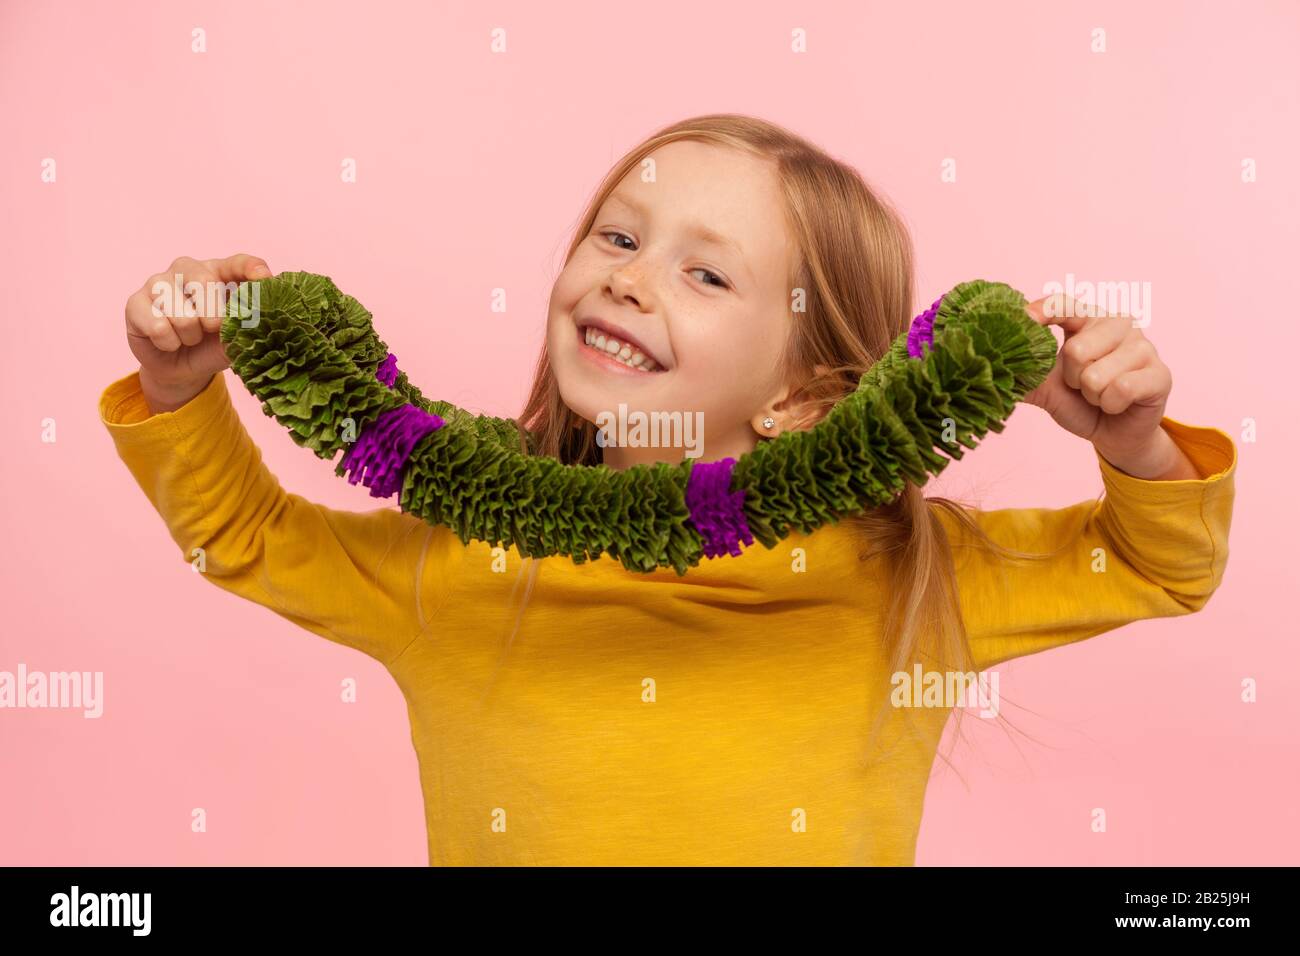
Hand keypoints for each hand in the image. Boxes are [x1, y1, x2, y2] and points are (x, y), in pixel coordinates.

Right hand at [125, 253, 272, 411]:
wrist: (179, 368)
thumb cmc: (211, 346)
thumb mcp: (234, 339)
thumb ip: (246, 327)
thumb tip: (259, 320)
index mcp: (216, 272)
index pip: (236, 263)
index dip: (250, 268)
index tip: (264, 278)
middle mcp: (185, 269)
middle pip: (204, 283)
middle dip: (214, 317)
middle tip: (211, 329)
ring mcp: (157, 282)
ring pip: (182, 314)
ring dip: (190, 336)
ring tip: (189, 337)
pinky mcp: (135, 302)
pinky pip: (159, 327)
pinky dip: (170, 343)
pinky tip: (168, 340)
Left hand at [1022, 293, 1191, 478]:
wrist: (1112, 433)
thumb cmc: (1079, 401)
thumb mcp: (1045, 387)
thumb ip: (1023, 373)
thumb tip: (990, 363)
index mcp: (1088, 318)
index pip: (1063, 304)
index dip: (1042, 311)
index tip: (1024, 320)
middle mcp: (1118, 323)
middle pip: (1076, 349)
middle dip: (1071, 379)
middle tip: (1081, 385)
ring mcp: (1144, 346)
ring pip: (1096, 375)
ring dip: (1091, 395)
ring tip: (1100, 394)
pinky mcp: (1160, 373)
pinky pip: (1120, 389)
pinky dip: (1110, 405)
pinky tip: (1118, 403)